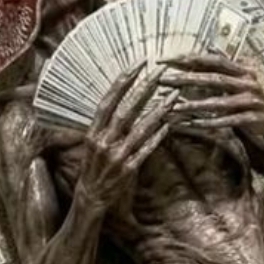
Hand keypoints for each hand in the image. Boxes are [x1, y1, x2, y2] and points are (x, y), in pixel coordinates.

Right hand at [75, 61, 175, 211]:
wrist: (91, 198)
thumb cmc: (94, 167)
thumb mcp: (93, 143)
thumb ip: (108, 126)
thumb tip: (126, 103)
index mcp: (92, 132)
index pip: (107, 101)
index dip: (122, 82)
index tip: (137, 65)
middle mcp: (102, 142)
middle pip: (125, 111)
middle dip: (143, 90)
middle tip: (160, 73)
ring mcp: (115, 157)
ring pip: (139, 129)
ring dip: (157, 112)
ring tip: (172, 97)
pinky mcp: (127, 170)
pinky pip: (145, 150)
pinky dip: (156, 138)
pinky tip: (168, 126)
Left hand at [159, 53, 263, 137]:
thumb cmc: (253, 106)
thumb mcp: (239, 85)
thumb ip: (223, 71)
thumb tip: (204, 52)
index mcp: (244, 71)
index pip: (214, 59)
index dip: (191, 58)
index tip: (166, 59)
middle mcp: (250, 83)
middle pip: (214, 78)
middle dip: (187, 78)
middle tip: (164, 79)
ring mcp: (254, 101)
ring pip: (219, 102)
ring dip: (195, 105)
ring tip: (174, 107)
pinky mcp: (256, 119)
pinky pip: (229, 122)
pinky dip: (210, 123)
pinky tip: (193, 125)